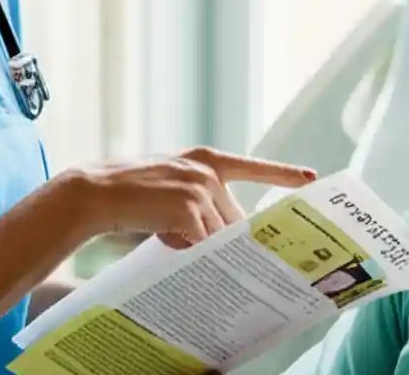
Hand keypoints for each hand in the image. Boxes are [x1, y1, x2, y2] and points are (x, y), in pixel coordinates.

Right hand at [80, 147, 315, 248]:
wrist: (96, 192)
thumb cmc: (133, 195)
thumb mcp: (173, 185)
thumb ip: (203, 200)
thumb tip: (228, 235)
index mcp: (207, 160)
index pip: (254, 166)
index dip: (284, 173)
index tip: (311, 178)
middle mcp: (209, 170)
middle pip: (235, 218)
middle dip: (223, 236)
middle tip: (197, 240)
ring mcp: (201, 189)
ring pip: (219, 235)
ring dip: (196, 243)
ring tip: (164, 229)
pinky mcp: (189, 210)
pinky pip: (201, 244)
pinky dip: (184, 247)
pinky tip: (162, 236)